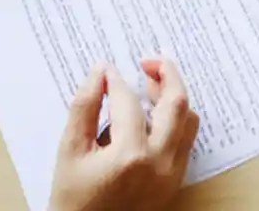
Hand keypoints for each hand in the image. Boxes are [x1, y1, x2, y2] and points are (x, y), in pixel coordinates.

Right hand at [50, 59, 199, 210]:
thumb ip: (85, 106)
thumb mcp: (70, 150)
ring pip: (188, 121)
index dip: (116, 80)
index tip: (106, 71)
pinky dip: (175, 120)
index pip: (129, 102)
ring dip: (173, 97)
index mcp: (130, 155)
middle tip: (148, 61)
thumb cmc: (73, 200)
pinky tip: (154, 113)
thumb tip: (101, 71)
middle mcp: (159, 163)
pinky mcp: (176, 181)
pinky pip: (186, 140)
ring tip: (150, 86)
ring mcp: (172, 174)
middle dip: (165, 73)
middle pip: (177, 103)